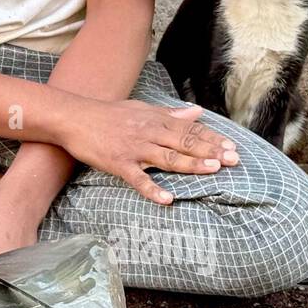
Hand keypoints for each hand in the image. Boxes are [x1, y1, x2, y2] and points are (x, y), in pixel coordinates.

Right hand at [60, 99, 237, 205]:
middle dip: (210, 151)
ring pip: (167, 158)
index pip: (190, 129)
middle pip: (184, 142)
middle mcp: (148, 133)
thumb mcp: (141, 108)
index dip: (212, 138)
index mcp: (155, 120)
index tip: (232, 146)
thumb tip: (196, 111)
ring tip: (212, 170)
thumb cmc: (108, 114)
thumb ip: (170, 113)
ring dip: (190, 164)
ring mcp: (134, 149)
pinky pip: (138, 179)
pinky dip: (152, 189)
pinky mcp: (118, 164)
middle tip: (233, 160)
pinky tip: (167, 199)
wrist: (74, 118)